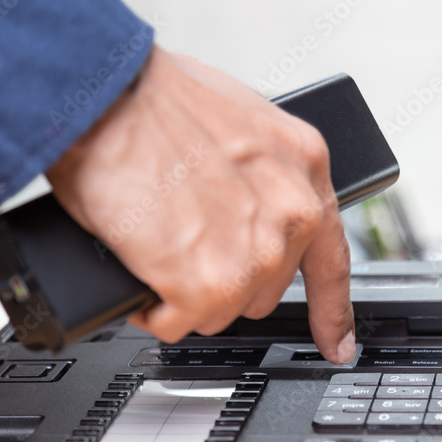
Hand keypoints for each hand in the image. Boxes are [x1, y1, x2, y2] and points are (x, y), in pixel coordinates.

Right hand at [45, 46, 355, 362]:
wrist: (106, 95)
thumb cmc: (152, 97)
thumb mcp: (240, 122)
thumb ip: (260, 174)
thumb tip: (244, 207)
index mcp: (305, 168)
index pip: (333, 259)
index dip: (332, 312)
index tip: (336, 345)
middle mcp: (292, 215)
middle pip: (264, 290)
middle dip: (225, 278)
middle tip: (186, 242)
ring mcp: (256, 255)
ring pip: (221, 310)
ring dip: (186, 293)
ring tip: (157, 243)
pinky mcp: (209, 286)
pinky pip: (176, 323)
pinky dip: (151, 308)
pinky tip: (140, 265)